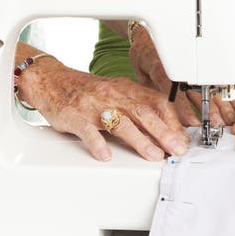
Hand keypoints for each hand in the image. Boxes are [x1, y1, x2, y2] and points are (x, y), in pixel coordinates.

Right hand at [17, 55, 189, 162]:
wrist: (51, 80)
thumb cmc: (87, 90)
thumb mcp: (116, 91)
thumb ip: (138, 105)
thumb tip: (166, 126)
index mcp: (125, 88)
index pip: (155, 101)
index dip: (172, 119)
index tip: (183, 137)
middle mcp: (112, 95)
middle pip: (142, 112)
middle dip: (163, 131)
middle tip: (177, 149)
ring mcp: (93, 106)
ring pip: (120, 121)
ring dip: (139, 139)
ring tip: (153, 155)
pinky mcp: (74, 116)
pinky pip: (87, 130)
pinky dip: (97, 143)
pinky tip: (105, 155)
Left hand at [129, 27, 234, 127]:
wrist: (153, 26)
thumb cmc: (145, 51)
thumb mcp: (140, 69)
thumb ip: (149, 89)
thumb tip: (155, 109)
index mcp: (160, 68)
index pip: (174, 91)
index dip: (183, 107)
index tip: (191, 121)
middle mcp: (180, 65)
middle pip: (196, 90)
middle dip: (208, 109)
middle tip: (216, 124)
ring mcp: (193, 63)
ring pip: (208, 85)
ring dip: (219, 103)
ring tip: (228, 117)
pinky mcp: (202, 61)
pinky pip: (216, 78)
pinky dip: (226, 91)